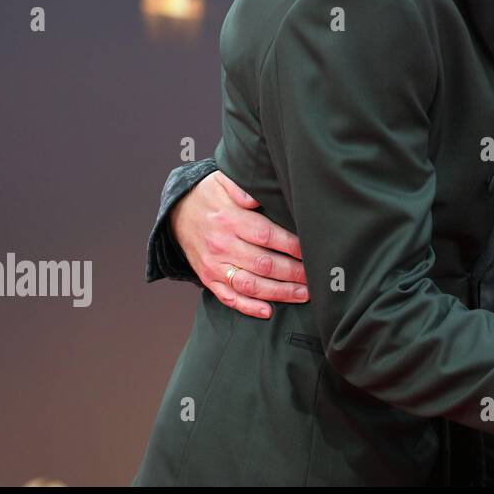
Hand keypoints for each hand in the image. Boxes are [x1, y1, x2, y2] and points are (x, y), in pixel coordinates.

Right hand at [170, 170, 307, 317]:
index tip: (311, 251)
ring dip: (279, 293)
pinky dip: (248, 307)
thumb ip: (243, 188)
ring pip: (250, 285)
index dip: (291, 246)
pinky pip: (228, 298)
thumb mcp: (223, 181)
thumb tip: (256, 196)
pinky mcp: (208, 278)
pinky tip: (268, 312)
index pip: (267, 236)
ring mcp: (214, 266)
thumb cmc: (210, 196)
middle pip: (263, 264)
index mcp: (229, 220)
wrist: (177, 213)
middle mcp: (222, 246)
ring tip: (303, 294)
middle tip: (315, 276)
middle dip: (293, 273)